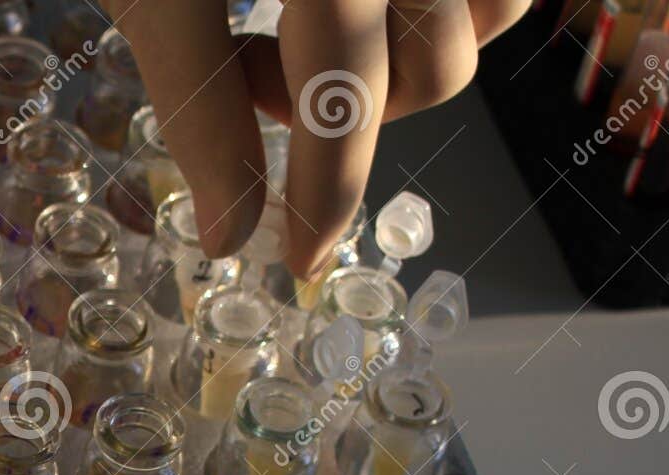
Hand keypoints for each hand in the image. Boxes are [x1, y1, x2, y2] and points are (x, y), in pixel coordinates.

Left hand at [109, 0, 530, 275]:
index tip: (292, 255)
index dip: (313, 182)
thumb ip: (192, 95)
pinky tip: (374, 0)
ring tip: (305, 28)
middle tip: (253, 84)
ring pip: (476, 30)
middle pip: (425, 72)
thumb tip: (227, 230)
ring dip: (398, 63)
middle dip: (342, 119)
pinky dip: (450, 9)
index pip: (333, 81)